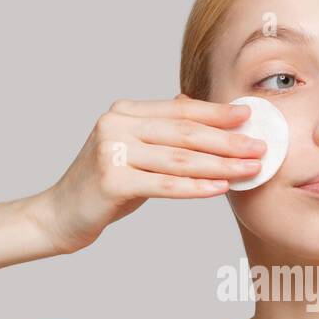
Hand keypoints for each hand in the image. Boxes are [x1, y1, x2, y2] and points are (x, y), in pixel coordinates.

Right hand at [33, 94, 266, 253]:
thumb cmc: (103, 185)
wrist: (59, 215)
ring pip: (179, 159)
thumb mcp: (133, 150)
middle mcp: (116, 125)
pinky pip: (164, 185)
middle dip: (228, 141)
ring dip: (221, 165)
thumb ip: (160, 129)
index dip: (217, 113)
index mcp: (124, 112)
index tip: (249, 116)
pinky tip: (221, 188)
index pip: (180, 111)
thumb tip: (192, 103)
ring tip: (251, 169)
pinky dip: (196, 188)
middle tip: (260, 147)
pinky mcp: (111, 181)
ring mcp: (111, 151)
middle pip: (185, 133)